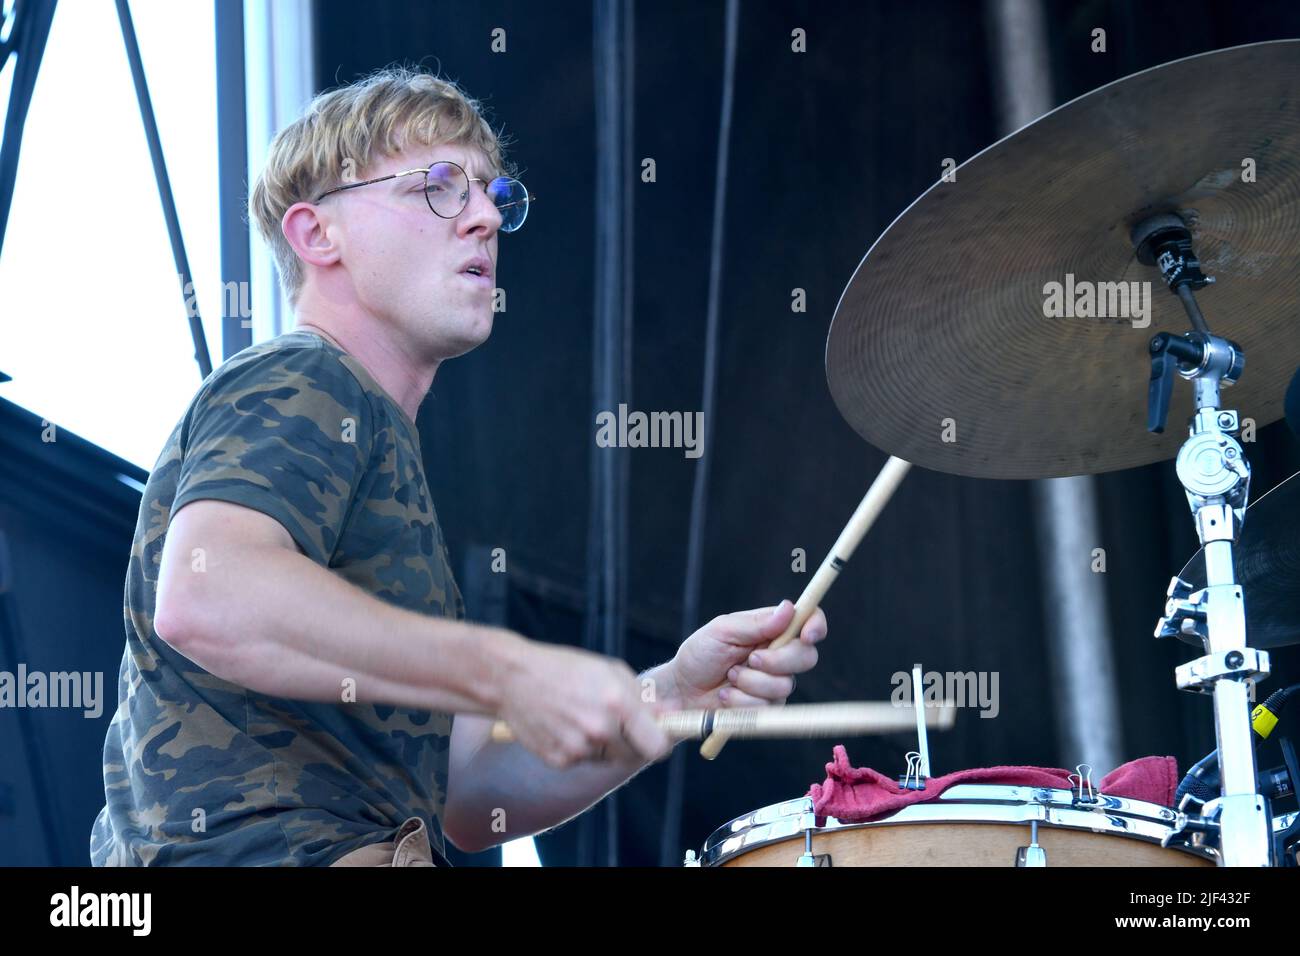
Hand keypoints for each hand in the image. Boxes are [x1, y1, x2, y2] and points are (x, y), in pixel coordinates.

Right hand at [497, 638, 670, 768]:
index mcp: (618, 702)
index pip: (657, 746)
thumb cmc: (566, 669)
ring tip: (585, 716)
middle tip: (619, 722)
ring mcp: (578, 748)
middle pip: (635, 755)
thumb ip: (644, 697)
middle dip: (633, 742)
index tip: (658, 736)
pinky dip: (582, 748)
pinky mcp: (560, 760)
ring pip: (609, 758)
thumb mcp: (610, 671)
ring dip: (606, 744)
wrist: (513, 679)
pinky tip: (567, 724)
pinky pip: (585, 761)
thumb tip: (674, 715)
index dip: (662, 743)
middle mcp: (600, 729)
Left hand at [663, 601, 825, 710]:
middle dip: (778, 660)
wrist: (682, 691)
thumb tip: (789, 608)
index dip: (815, 626)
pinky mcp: (767, 708)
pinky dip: (742, 701)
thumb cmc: (699, 654)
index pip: (807, 621)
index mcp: (771, 629)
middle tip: (750, 659)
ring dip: (751, 682)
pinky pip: (768, 707)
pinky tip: (726, 696)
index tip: (807, 635)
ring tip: (729, 677)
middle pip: (806, 657)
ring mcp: (775, 682)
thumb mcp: (722, 631)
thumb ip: (756, 623)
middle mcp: (779, 654)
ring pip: (784, 685)